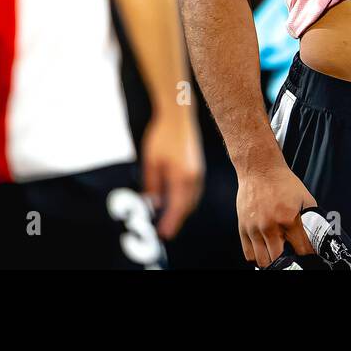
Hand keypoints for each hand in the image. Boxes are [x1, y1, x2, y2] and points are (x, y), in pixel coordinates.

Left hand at [141, 107, 203, 239]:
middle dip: (176, 219)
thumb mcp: (151, 161)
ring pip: (192, 200)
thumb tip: (153, 203)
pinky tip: (175, 201)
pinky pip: (194, 191)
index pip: (177, 207)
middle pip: (187, 206)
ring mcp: (199, 172)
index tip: (163, 234)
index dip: (170, 222)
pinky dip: (186, 200)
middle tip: (164, 230)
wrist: (178, 116)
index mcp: (182, 177)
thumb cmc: (161, 137)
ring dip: (182, 210)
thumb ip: (152, 185)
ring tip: (168, 219)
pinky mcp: (199, 167)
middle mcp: (194, 177)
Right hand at [236, 158, 316, 266]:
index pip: (302, 250)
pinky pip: (248, 253)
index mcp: (288, 220)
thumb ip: (311, 216)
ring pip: (263, 261)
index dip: (307, 255)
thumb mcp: (304, 197)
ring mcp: (255, 228)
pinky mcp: (243, 227)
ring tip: (277, 256)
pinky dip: (256, 257)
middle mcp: (270, 226)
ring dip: (272, 261)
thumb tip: (318, 231)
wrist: (259, 168)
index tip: (307, 255)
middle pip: (279, 260)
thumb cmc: (281, 181)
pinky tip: (263, 253)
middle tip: (291, 256)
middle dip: (288, 261)